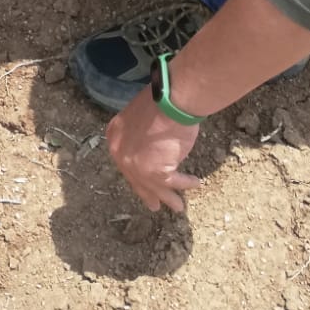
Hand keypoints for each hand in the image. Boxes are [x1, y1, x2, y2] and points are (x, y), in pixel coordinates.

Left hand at [105, 87, 202, 211]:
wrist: (168, 102)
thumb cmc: (158, 102)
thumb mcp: (140, 116)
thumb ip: (140, 133)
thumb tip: (151, 142)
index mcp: (115, 137)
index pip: (125, 161)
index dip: (136, 174)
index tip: (143, 183)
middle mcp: (121, 154)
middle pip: (136, 178)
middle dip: (147, 192)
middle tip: (153, 204)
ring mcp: (136, 167)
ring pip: (155, 187)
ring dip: (169, 198)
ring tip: (177, 208)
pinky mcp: (155, 173)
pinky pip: (174, 182)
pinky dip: (186, 183)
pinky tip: (195, 184)